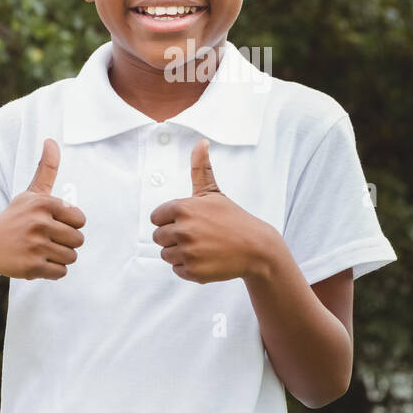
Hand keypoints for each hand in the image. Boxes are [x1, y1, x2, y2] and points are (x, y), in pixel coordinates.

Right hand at [0, 138, 84, 279]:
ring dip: (59, 257)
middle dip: (65, 243)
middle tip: (45, 240)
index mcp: (43, 204)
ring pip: (71, 257)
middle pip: (78, 240)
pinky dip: (52, 271)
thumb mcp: (30, 193)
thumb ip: (46, 168)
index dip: (69, 225)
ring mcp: (35, 246)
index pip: (80, 220)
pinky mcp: (31, 266)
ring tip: (40, 251)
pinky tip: (36, 262)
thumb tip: (51, 140)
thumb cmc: (15, 217)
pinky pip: (61, 272)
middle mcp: (39, 223)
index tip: (52, 224)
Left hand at [149, 139, 275, 282]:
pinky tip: (207, 260)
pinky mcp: (193, 271)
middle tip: (199, 236)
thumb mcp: (213, 193)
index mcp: (182, 208)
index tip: (190, 221)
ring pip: (166, 255)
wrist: (257, 248)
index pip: (156, 218)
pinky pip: (177, 270)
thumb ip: (200, 169)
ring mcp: (188, 252)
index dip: (171, 221)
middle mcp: (182, 229)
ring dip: (181, 254)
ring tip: (203, 248)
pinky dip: (189, 268)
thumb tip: (201, 142)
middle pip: (158, 237)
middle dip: (175, 238)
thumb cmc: (232, 218)